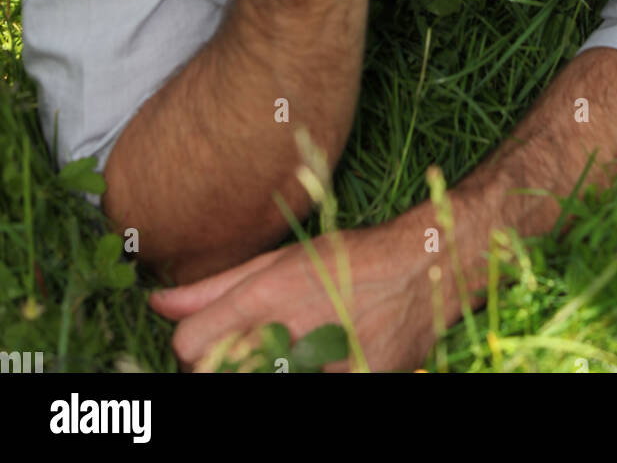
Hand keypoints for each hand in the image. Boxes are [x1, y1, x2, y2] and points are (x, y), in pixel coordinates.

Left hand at [150, 222, 436, 373]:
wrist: (421, 270)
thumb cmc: (348, 259)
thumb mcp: (280, 261)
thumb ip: (216, 287)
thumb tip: (158, 303)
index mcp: (266, 295)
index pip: (189, 345)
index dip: (193, 348)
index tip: (209, 345)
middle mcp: (288, 331)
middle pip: (215, 374)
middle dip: (222, 366)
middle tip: (250, 352)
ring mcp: (320, 365)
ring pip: (255, 386)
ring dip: (262, 375)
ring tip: (286, 356)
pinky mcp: (352, 384)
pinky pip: (304, 392)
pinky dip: (302, 379)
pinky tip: (319, 364)